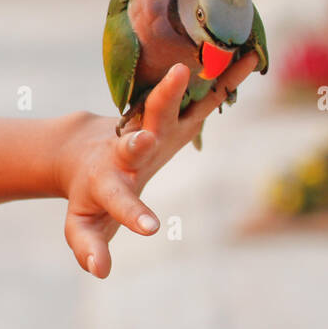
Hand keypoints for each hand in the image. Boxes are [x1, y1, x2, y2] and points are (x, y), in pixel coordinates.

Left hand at [54, 52, 260, 278]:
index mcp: (108, 181)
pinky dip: (221, 79)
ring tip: (186, 68)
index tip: (152, 230)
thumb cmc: (88, 196)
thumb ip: (88, 246)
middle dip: (139, 139)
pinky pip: (199, 98)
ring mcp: (149, 130)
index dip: (134, 214)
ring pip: (158, 109)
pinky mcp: (173, 118)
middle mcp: (126, 152)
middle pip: (132, 143)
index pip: (119, 200)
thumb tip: (98, 272)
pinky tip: (244, 57)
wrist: (83, 151)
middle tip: (146, 137)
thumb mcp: (83, 224)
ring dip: (171, 90)